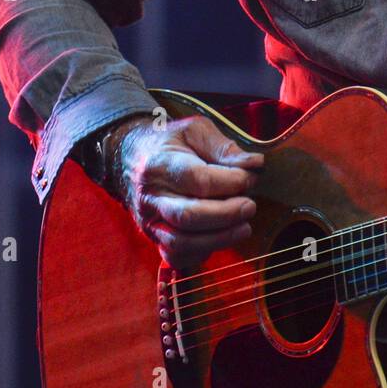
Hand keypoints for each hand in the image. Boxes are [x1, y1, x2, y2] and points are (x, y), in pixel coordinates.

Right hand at [106, 114, 263, 266]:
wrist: (132, 158)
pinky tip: (221, 238)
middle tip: (250, 206)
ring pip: (181, 242)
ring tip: (244, 227)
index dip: (230, 182)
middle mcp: (151, 196)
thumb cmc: (170, 142)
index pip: (198, 180)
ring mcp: (149, 220)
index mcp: (160, 164)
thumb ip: (224, 148)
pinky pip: (176, 256)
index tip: (250, 178)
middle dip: (226, 214)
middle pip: (188, 215)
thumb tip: (255, 164)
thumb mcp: (195, 131)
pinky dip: (201, 253)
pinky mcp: (154, 237)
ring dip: (219, 238)